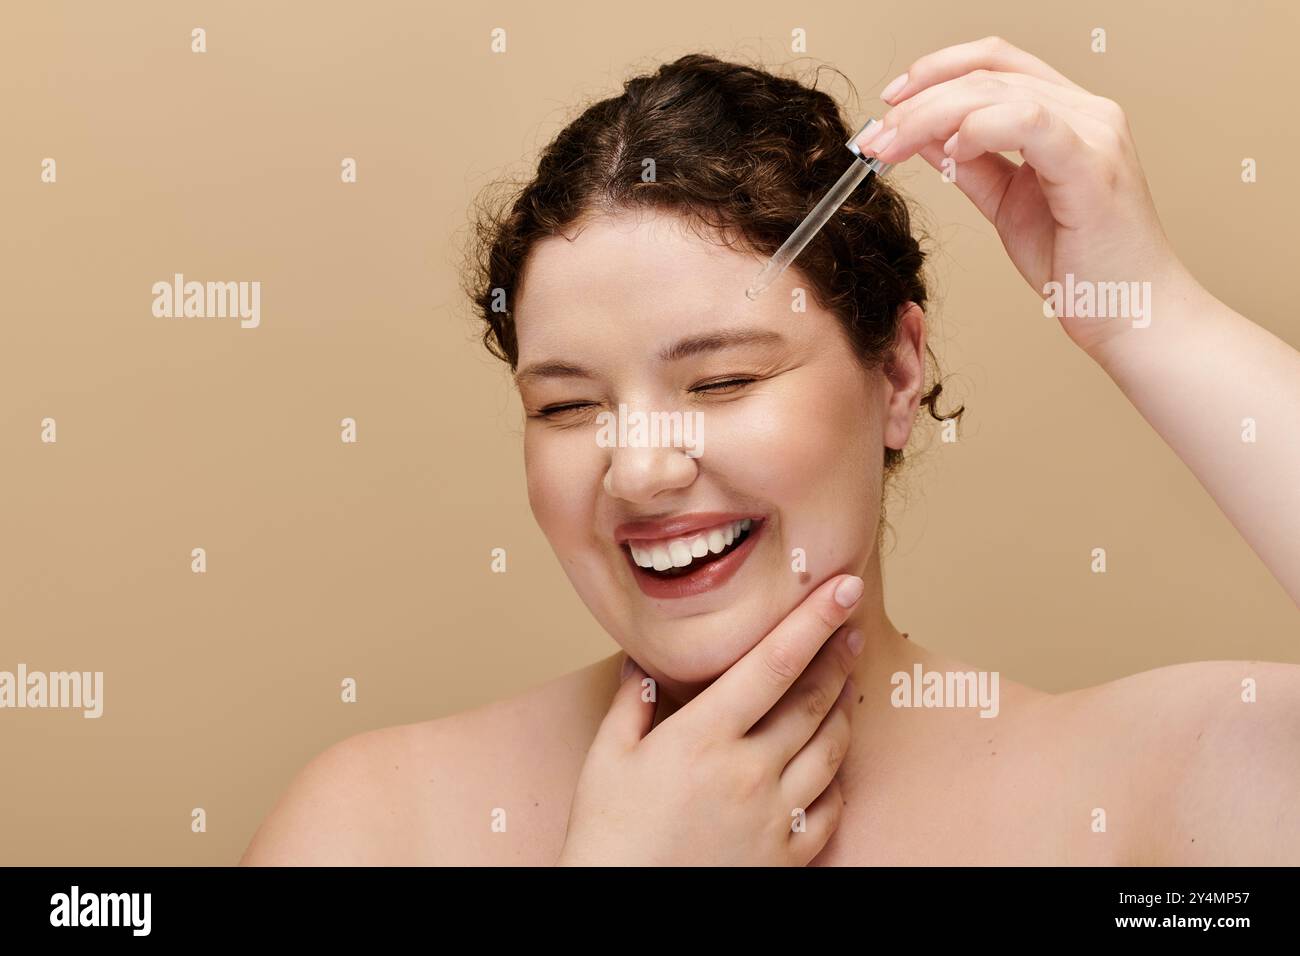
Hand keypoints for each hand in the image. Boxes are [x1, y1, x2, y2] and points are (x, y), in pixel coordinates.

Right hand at [556, 574, 865, 865]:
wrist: (621, 912)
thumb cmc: (608, 835)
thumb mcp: (607, 757)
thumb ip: (633, 701)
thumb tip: (643, 660)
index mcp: (702, 737)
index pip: (774, 663)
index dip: (814, 620)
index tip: (842, 588)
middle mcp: (747, 771)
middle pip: (813, 700)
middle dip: (839, 656)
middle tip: (852, 624)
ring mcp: (773, 816)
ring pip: (831, 749)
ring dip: (843, 710)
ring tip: (843, 685)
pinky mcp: (787, 856)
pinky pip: (830, 805)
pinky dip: (836, 775)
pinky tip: (828, 759)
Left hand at [859, 35, 1187, 360]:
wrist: (1132, 315)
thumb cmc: (1083, 268)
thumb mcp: (1008, 206)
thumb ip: (971, 165)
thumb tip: (924, 135)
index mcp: (1070, 116)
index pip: (996, 63)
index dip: (936, 71)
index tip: (891, 100)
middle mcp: (1087, 113)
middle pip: (987, 72)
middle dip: (917, 99)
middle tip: (875, 135)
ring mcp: (1094, 133)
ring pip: (996, 92)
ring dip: (929, 115)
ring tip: (894, 146)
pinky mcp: (1092, 165)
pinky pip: (1027, 123)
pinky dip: (979, 131)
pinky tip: (951, 153)